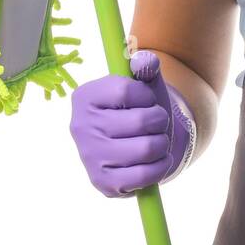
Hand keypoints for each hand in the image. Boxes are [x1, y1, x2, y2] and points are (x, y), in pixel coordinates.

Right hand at [69, 47, 193, 196]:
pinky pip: (143, 176)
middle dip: (160, 120)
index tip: (146, 99)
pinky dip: (161, 166)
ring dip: (163, 143)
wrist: (139, 142)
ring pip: (146, 149)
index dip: (147, 95)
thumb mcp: (145, 82)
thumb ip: (146, 65)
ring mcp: (89, 157)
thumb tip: (145, 62)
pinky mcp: (102, 183)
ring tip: (157, 140)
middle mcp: (81, 127)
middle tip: (156, 122)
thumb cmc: (141, 108)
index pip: (125, 91)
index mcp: (85, 97)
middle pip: (140, 121)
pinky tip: (158, 159)